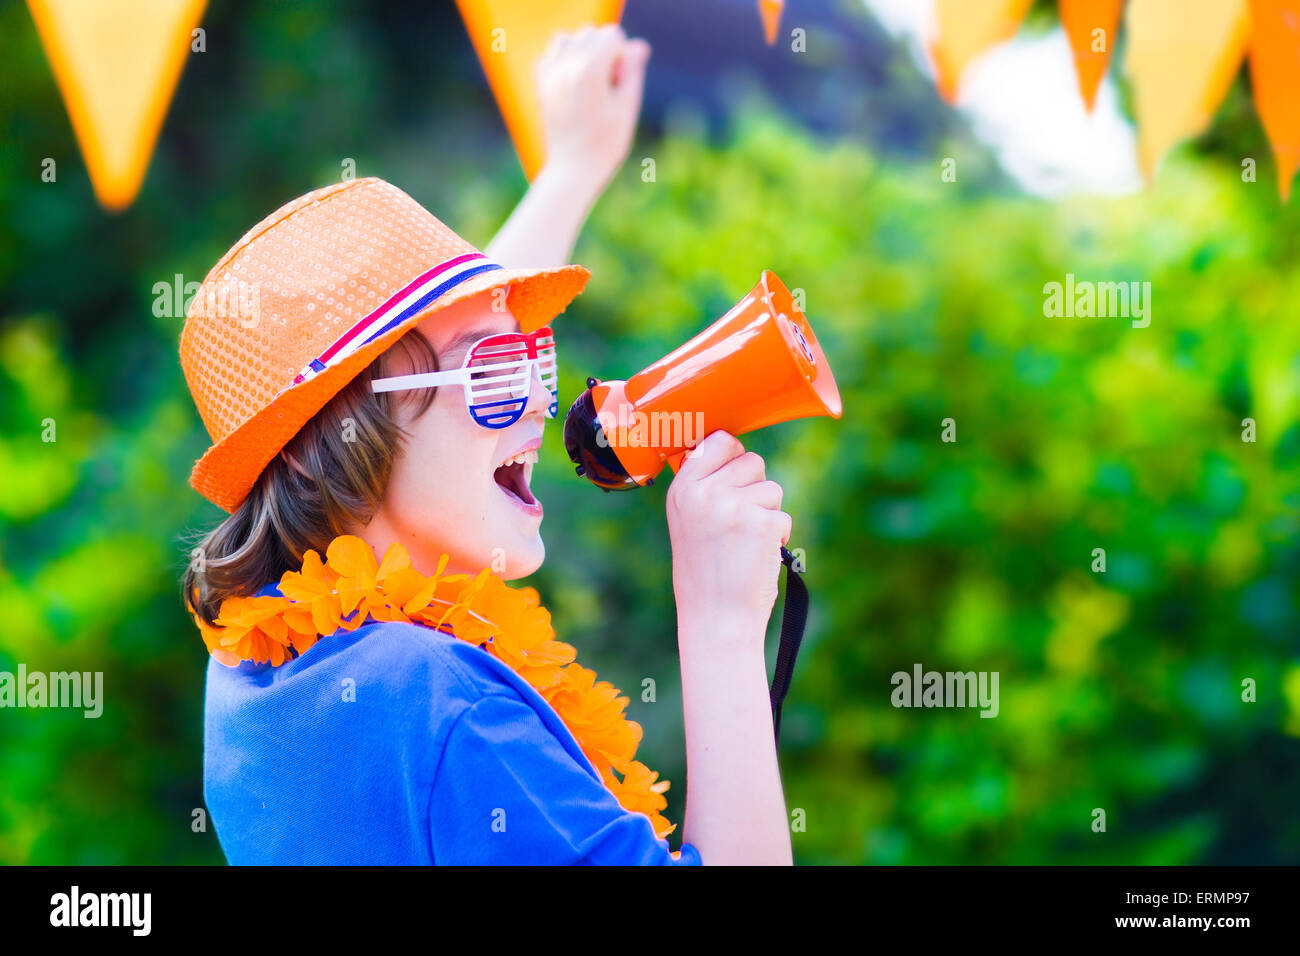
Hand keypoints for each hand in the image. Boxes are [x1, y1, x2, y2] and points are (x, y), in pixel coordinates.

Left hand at [535, 24, 650, 198]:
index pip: (613, 35)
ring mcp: (550, 73)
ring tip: (590, 82)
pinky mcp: (542, 83)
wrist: (572, 170)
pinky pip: (553, 53)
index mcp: (589, 70)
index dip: (623, 57)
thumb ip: (633, 71)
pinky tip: (574, 83)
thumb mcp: (627, 107)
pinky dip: (565, 59)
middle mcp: (565, 65)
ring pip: (570, 38)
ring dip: (584, 52)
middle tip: (605, 88)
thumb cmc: (605, 144)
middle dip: (604, 52)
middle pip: (592, 33)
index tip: (619, 85)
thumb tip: (638, 45)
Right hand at [666, 431, 791, 647]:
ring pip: (772, 489)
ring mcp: (734, 507)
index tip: (732, 479)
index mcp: (683, 489)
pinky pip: (783, 517)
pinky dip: (777, 537)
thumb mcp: (688, 521)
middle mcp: (705, 493)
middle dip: (754, 489)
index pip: (720, 440)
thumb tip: (731, 448)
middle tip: (737, 523)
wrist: (716, 618)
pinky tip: (756, 556)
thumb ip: (705, 485)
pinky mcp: (762, 524)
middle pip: (752, 461)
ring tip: (744, 543)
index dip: (734, 457)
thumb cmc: (704, 572)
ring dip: (767, 514)